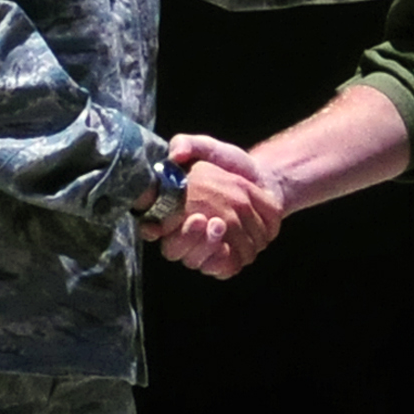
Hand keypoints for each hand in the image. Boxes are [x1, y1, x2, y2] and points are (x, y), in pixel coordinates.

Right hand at [146, 134, 284, 277]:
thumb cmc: (231, 166)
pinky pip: (221, 270)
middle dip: (188, 239)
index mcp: (169, 209)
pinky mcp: (226, 260)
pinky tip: (230, 245)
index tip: (162, 224)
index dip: (151, 229)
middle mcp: (182, 234)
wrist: (265, 182)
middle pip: (174, 251)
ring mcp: (203, 250)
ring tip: (222, 223)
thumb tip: (175, 153)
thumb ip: (189, 144)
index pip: (148, 227)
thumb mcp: (209, 147)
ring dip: (210, 245)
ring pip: (197, 261)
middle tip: (206, 220)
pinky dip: (226, 260)